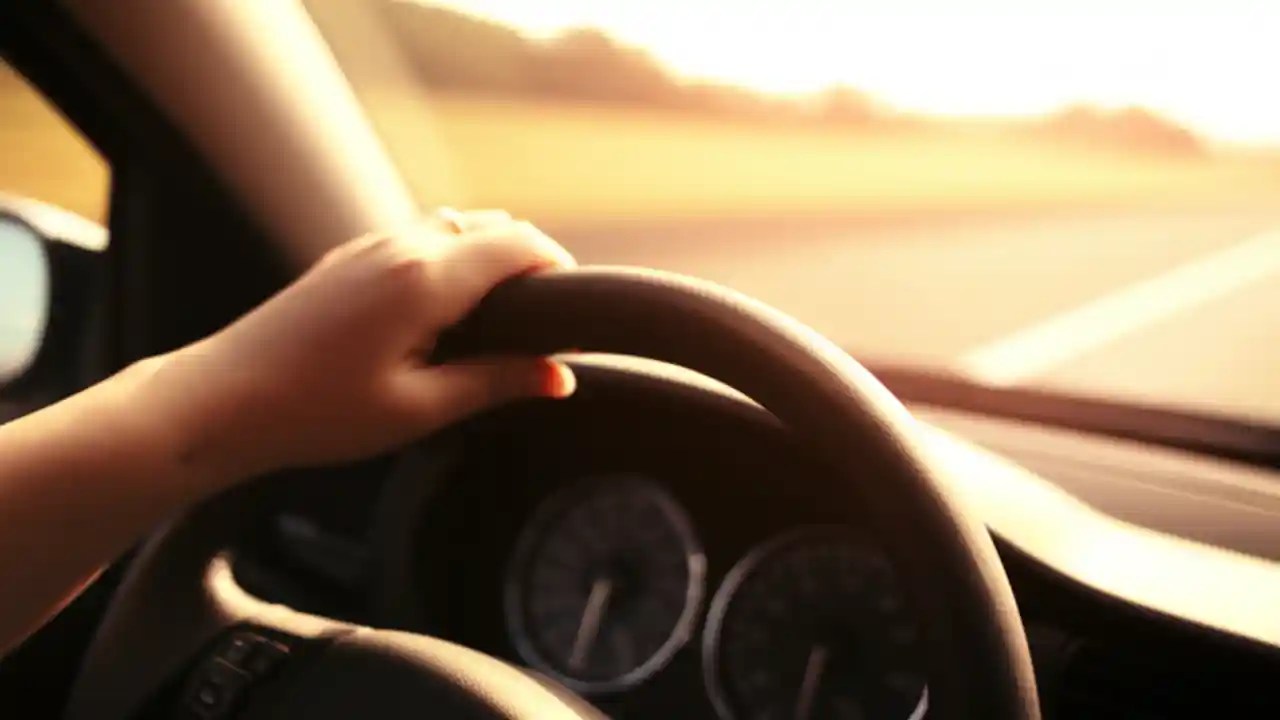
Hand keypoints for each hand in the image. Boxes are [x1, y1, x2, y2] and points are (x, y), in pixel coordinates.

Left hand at [136, 210, 575, 486]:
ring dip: (488, 256)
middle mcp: (401, 246)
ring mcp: (369, 245)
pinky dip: (451, 257)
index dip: (561, 268)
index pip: (520, 243)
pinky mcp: (347, 258)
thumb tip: (561, 377)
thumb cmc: (316, 413)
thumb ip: (497, 383)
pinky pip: (419, 236)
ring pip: (455, 225)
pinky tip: (444, 312)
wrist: (222, 401)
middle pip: (493, 225)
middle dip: (530, 262)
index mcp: (426, 279)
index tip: (578, 312)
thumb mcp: (419, 409)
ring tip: (499, 319)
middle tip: (545, 322)